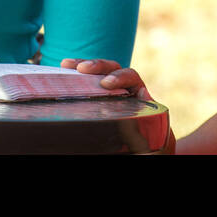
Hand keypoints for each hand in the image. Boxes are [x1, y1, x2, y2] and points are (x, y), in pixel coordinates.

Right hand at [61, 58, 175, 152]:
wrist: (146, 152)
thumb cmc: (151, 148)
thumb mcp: (152, 141)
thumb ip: (147, 124)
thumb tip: (137, 103)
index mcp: (141, 97)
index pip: (131, 77)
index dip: (119, 77)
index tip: (106, 83)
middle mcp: (126, 91)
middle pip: (113, 69)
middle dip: (98, 65)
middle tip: (82, 69)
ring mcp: (111, 94)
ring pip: (98, 73)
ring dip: (83, 65)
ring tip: (67, 64)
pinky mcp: (98, 101)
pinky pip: (88, 84)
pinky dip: (76, 77)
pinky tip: (64, 72)